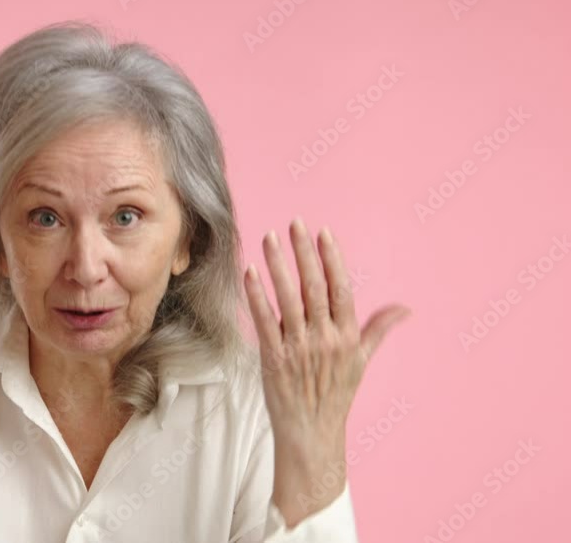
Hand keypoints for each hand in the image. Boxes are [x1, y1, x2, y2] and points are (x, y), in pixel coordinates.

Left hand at [243, 218, 409, 526]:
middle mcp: (325, 339)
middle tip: (295, 223)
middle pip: (314, 286)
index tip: (323, 232)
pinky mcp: (274, 358)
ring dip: (278, 266)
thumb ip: (378, 329)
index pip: (341, 288)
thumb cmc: (335, 394)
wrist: (312, 433)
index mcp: (348, 336)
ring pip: (287, 298)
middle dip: (304, 252)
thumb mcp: (362, 361)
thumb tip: (406, 308)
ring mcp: (298, 348)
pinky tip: (250, 272)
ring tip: (269, 238)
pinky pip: (264, 321)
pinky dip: (257, 296)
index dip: (332, 258)